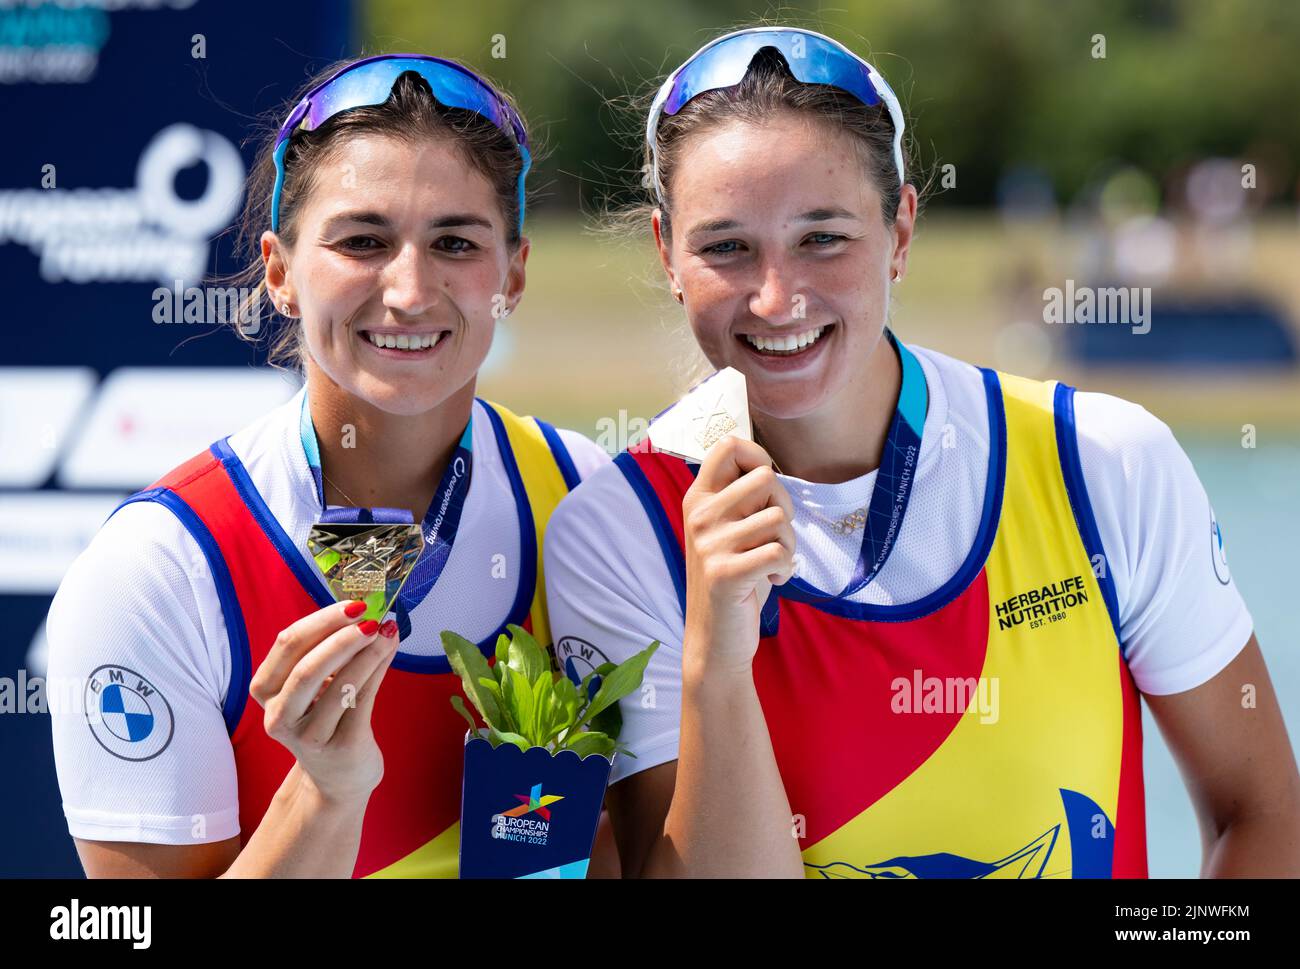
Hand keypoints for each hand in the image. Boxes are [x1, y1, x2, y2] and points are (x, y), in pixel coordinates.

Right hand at [249, 601, 399, 803]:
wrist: (338, 777)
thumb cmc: (328, 719)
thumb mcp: (322, 684)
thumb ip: (340, 652)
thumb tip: (376, 616)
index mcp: (266, 691)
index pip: (287, 646)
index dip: (320, 621)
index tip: (353, 604)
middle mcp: (279, 716)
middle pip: (305, 668)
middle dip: (341, 637)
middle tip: (370, 617)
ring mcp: (308, 736)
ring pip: (338, 685)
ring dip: (366, 653)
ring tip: (387, 631)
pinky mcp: (340, 747)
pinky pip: (361, 700)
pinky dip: (377, 670)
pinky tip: (388, 651)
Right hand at [681, 435, 794, 674]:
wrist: (715, 638)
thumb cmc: (733, 578)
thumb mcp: (728, 530)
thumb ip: (741, 500)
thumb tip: (768, 468)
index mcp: (698, 499)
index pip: (728, 446)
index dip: (758, 455)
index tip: (767, 485)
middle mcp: (699, 516)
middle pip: (765, 478)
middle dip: (784, 505)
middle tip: (774, 533)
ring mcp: (710, 545)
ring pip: (778, 518)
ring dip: (788, 543)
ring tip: (771, 562)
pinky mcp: (726, 574)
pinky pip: (780, 551)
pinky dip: (786, 567)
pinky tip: (773, 578)